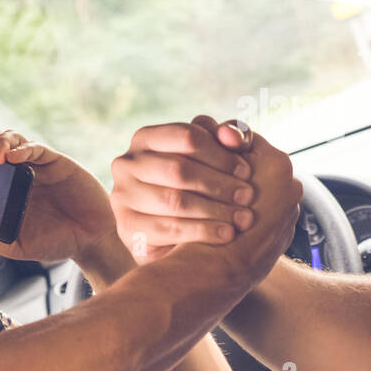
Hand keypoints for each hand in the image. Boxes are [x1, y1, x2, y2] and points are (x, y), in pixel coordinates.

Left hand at [0, 128, 120, 267]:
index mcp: (5, 189)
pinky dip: (24, 149)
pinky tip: (14, 157)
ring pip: (13, 139)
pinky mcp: (56, 162)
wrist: (90, 241)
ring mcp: (37, 165)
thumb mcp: (16, 244)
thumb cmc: (55, 242)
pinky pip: (37, 149)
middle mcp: (19, 172)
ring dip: (0, 141)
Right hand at [110, 116, 257, 262]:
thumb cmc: (201, 187)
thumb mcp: (214, 157)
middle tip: (248, 196)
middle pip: (179, 169)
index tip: (247, 170)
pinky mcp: (127, 227)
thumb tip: (229, 134)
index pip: (187, 136)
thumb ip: (227, 138)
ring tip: (243, 217)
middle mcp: (127, 163)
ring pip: (174, 200)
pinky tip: (227, 234)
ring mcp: (123, 195)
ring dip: (215, 209)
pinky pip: (169, 228)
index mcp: (146, 138)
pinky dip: (203, 231)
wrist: (176, 237)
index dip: (221, 153)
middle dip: (220, 183)